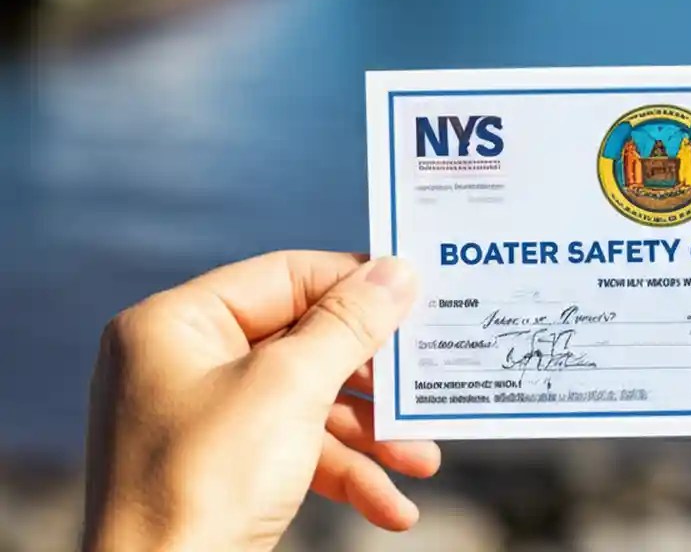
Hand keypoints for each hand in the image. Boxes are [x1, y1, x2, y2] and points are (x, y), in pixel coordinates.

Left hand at [82, 252, 439, 550]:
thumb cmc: (205, 483)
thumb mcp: (289, 388)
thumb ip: (350, 324)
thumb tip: (398, 270)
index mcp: (176, 324)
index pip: (285, 277)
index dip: (356, 283)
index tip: (419, 292)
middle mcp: (183, 364)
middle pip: (305, 344)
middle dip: (372, 380)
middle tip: (425, 380)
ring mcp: (202, 422)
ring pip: (309, 405)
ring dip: (371, 437)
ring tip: (423, 460)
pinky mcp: (221, 473)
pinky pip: (295, 454)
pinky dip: (346, 477)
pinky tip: (391, 507)